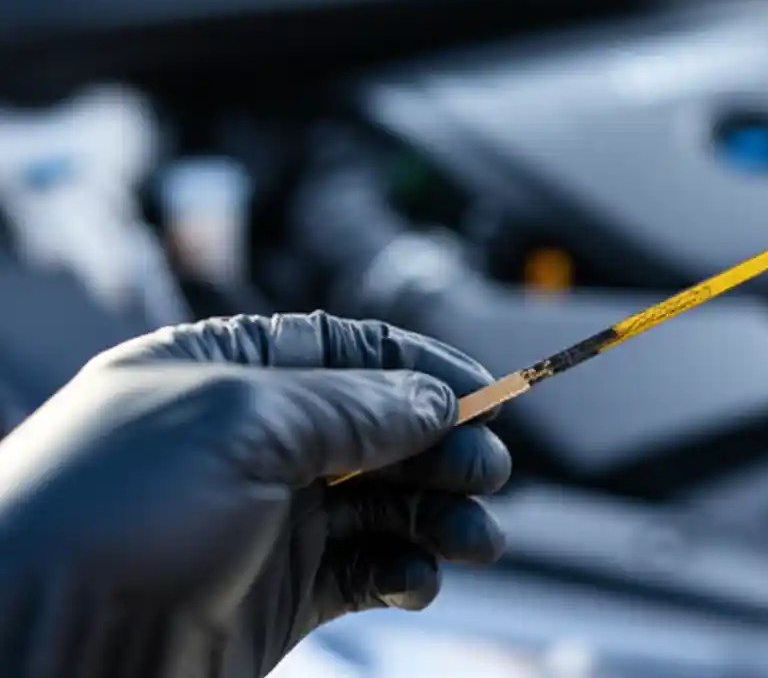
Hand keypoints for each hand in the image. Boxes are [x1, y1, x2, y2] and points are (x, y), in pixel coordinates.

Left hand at [0, 312, 510, 677]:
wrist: (38, 646)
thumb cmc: (111, 511)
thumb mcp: (241, 424)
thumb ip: (353, 406)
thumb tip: (440, 399)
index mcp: (224, 372)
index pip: (346, 350)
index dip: (422, 367)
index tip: (487, 393)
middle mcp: (249, 441)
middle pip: (380, 429)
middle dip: (444, 446)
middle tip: (491, 474)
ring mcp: (267, 520)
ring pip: (385, 503)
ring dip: (441, 515)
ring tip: (478, 538)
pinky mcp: (280, 595)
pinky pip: (367, 570)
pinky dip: (406, 571)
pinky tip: (418, 579)